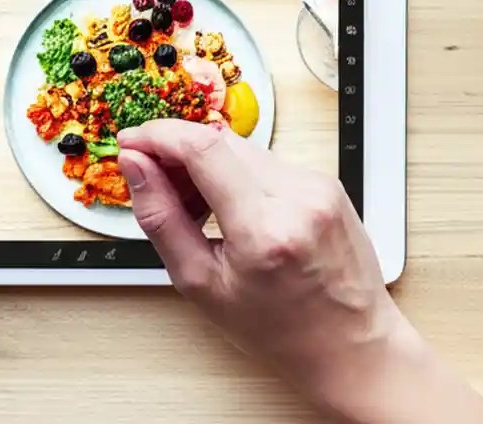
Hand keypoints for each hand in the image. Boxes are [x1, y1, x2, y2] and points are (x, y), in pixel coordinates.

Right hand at [118, 121, 482, 423]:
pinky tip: (231, 208)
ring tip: (196, 209)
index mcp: (264, 230)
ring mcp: (318, 187)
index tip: (132, 142)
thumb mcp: (201, 285)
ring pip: (242, 149)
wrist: (350, 346)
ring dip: (207, 165)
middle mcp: (298, 198)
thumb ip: (161, 218)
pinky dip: (238, 175)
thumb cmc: (279, 330)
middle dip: (177, 152)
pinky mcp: (327, 184)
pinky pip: (267, 162)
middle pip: (220, 141)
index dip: (158, 135)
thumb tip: (135, 166)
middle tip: (156, 184)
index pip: (203, 148)